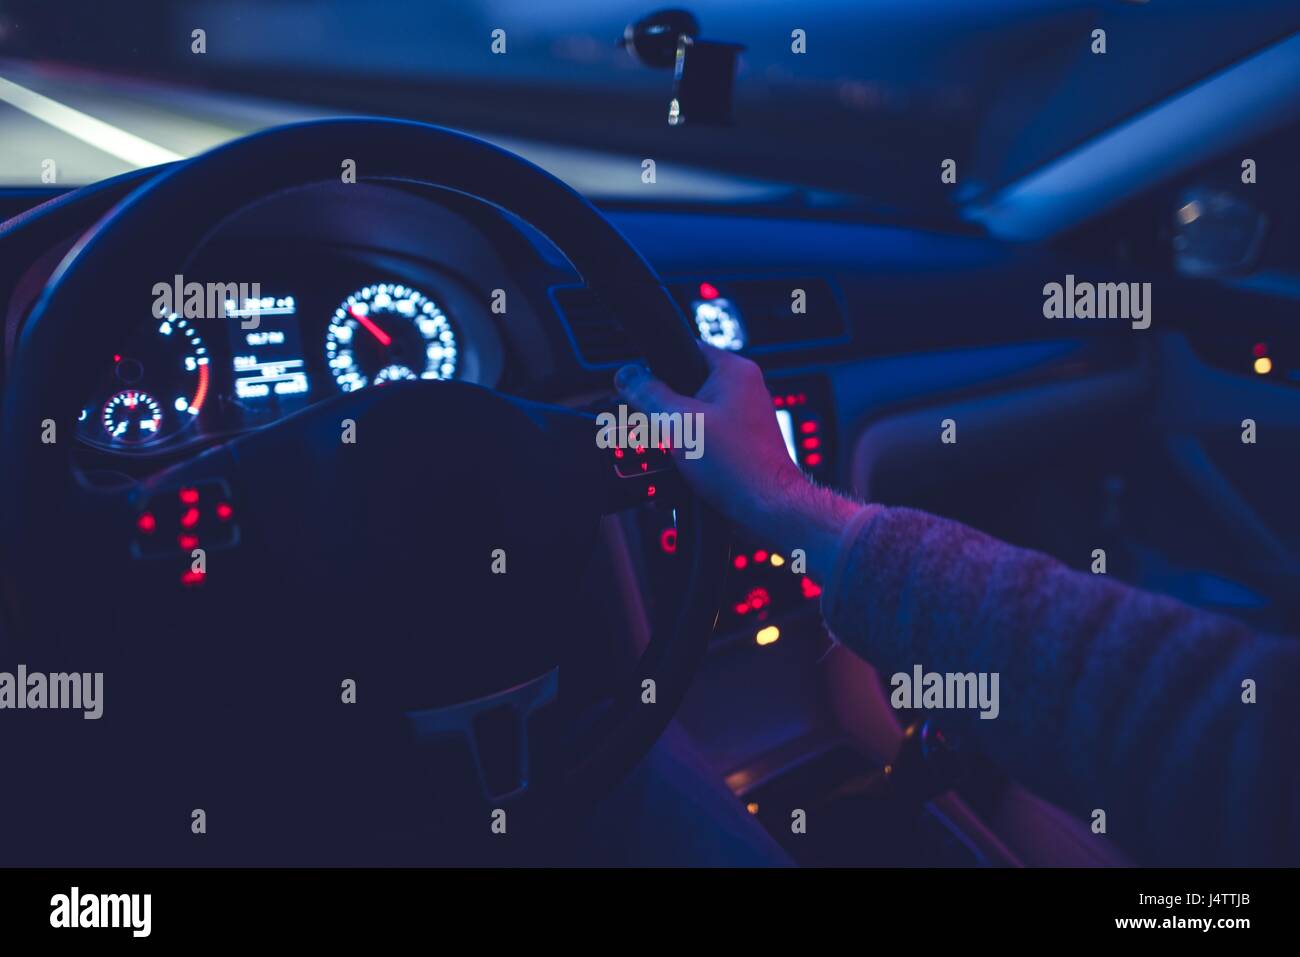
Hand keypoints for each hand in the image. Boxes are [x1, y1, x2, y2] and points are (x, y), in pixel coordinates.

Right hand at [615, 344, 868, 582]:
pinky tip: (677, 474)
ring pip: (688, 420)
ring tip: (666, 456)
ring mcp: (740, 419)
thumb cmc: (739, 465)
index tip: (638, 387)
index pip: (684, 348)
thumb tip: (628, 375)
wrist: (768, 508)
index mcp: (733, 371)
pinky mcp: (736, 446)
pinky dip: (685, 457)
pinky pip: (700, 443)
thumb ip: (649, 395)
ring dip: (671, 441)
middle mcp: (741, 390)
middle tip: (650, 430)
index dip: (655, 368)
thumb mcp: (679, 423)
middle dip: (659, 415)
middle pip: (682, 389)